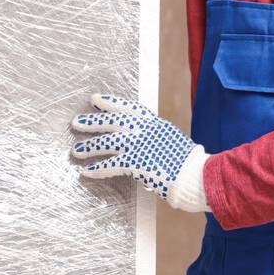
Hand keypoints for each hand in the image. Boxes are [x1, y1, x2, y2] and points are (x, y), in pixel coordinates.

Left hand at [70, 94, 209, 212]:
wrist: (197, 175)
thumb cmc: (189, 164)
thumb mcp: (172, 142)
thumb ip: (156, 140)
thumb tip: (145, 145)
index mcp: (155, 123)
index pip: (129, 108)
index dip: (111, 102)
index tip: (96, 99)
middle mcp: (145, 130)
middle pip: (113, 121)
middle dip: (93, 121)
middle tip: (76, 122)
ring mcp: (140, 145)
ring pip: (108, 142)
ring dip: (90, 146)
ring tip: (76, 150)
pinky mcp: (136, 162)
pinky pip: (111, 165)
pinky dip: (97, 169)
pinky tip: (85, 172)